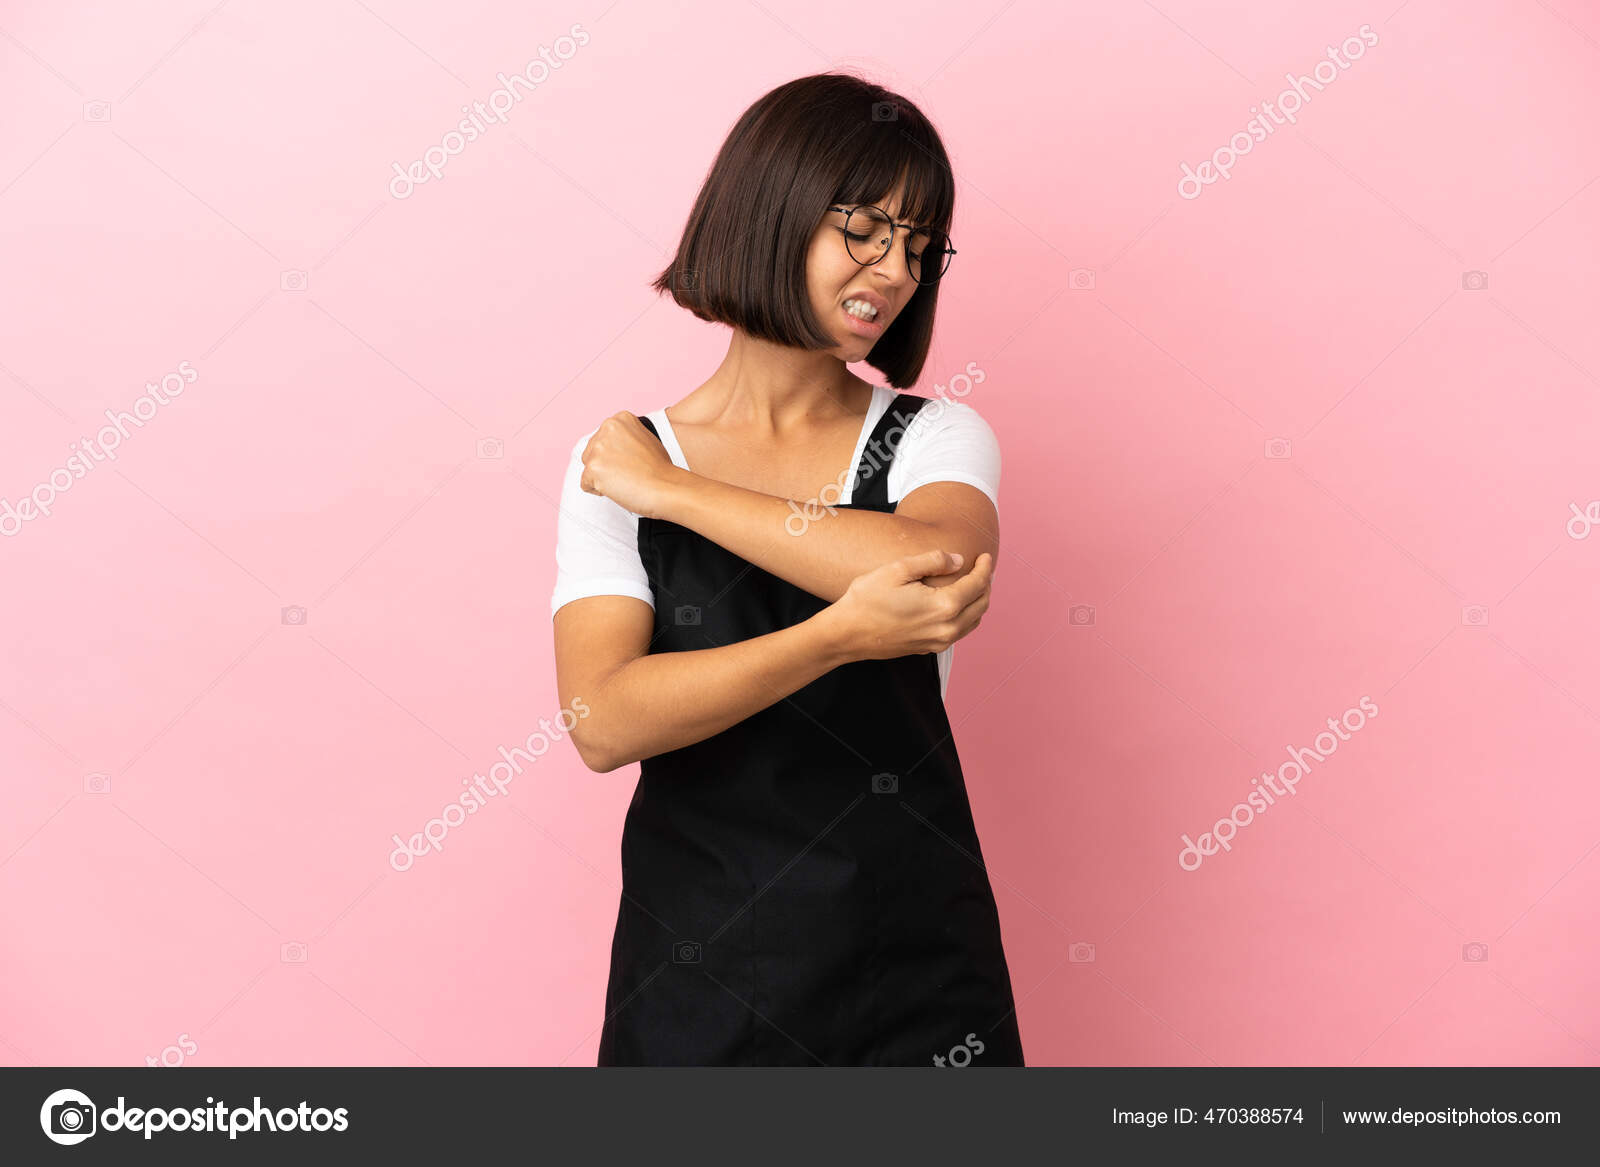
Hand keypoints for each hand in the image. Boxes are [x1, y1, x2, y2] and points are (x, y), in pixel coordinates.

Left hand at [579, 411, 683, 517]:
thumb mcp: (645, 438)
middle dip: (606, 465)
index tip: (631, 461)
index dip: (615, 454)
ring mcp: (599, 448)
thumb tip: (613, 448)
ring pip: (588, 467)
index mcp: (620, 419)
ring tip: (625, 479)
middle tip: (629, 472)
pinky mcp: (593, 468)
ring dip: (603, 477)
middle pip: (591, 451)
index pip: (602, 439)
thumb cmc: (660, 469)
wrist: (666, 487)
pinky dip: (599, 491)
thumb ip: (625, 438)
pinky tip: (619, 488)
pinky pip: (585, 484)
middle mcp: (607, 428)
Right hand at [827, 550, 993, 661]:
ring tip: (972, 584)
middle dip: (986, 584)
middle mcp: (946, 628)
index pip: (977, 585)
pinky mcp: (928, 648)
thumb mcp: (898, 570)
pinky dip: (965, 616)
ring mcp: (938, 642)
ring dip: (978, 602)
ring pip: (973, 621)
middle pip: (981, 605)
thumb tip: (958, 560)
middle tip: (982, 568)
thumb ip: (933, 561)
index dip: (985, 568)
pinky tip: (955, 603)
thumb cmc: (867, 599)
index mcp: (943, 606)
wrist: (846, 634)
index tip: (985, 556)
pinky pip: (959, 631)